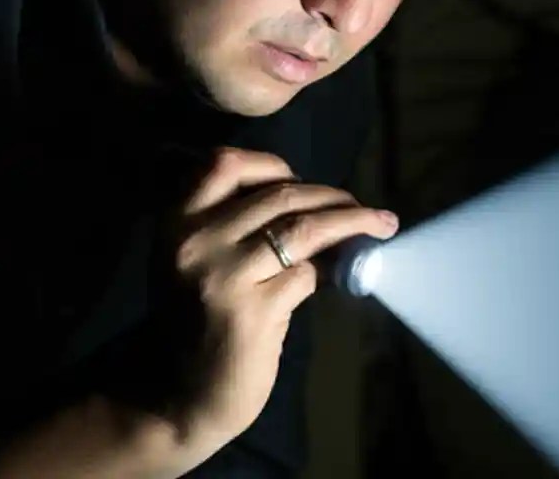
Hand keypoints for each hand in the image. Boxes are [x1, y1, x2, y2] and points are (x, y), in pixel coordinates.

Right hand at [163, 147, 398, 448]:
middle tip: (368, 211)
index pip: (226, 163)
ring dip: (352, 223)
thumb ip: (245, 225)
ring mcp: (222, 276)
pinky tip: (346, 277)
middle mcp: (194, 242)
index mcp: (176, 220)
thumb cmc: (202, 319)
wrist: (180, 394)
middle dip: (334, 198)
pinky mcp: (252, 311)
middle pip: (280, 196)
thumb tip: (325, 201)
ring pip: (303, 229)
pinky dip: (332, 272)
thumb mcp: (206, 261)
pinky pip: (307, 274)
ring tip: (382, 226)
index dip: (276, 167)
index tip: (311, 187)